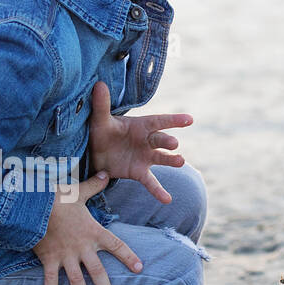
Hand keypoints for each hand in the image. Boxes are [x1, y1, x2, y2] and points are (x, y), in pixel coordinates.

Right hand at [32, 172, 142, 284]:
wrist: (34, 203)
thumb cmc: (57, 197)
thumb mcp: (78, 191)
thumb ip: (94, 185)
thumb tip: (106, 173)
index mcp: (93, 232)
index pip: (116, 245)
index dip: (128, 257)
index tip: (139, 268)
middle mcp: (82, 247)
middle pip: (97, 271)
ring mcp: (65, 255)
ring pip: (76, 280)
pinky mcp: (49, 259)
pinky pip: (50, 279)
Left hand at [88, 80, 192, 204]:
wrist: (94, 154)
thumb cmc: (100, 132)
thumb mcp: (99, 120)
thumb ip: (101, 105)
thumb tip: (99, 84)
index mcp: (140, 126)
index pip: (158, 121)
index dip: (173, 120)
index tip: (189, 119)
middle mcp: (146, 141)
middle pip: (160, 139)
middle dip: (167, 141)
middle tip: (173, 143)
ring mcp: (145, 157)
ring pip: (161, 158)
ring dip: (171, 160)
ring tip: (180, 162)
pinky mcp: (139, 172)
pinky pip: (151, 182)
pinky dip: (158, 191)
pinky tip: (167, 199)